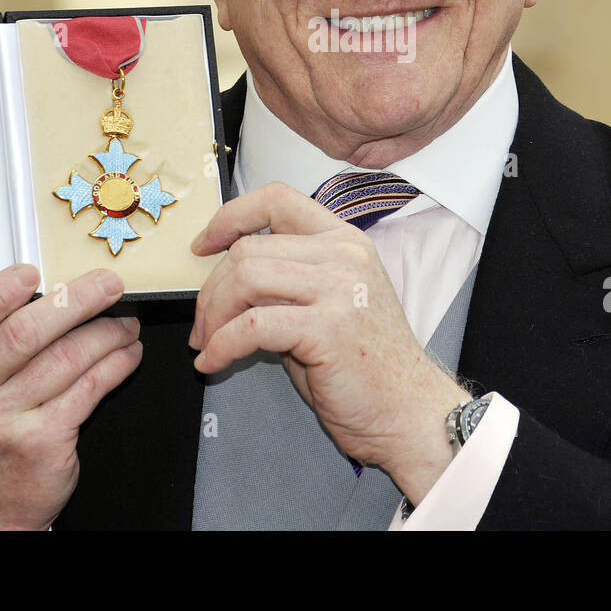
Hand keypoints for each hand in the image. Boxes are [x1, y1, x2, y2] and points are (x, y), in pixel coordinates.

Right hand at [0, 263, 142, 529]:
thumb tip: (58, 290)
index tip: (30, 273)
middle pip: (24, 333)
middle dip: (77, 299)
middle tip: (109, 284)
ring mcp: (5, 422)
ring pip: (68, 357)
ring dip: (108, 332)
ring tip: (125, 323)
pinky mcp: (44, 442)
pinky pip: (90, 387)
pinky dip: (117, 363)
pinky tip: (127, 353)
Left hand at [188, 182, 469, 503]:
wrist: (407, 411)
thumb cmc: (365, 367)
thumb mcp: (329, 304)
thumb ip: (287, 281)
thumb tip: (226, 280)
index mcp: (345, 241)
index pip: (277, 199)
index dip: (230, 217)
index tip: (203, 245)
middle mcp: (344, 255)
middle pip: (248, 247)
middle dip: (211, 289)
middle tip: (203, 324)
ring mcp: (339, 288)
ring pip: (245, 278)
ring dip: (212, 315)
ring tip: (207, 343)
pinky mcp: (328, 327)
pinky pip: (252, 325)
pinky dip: (222, 344)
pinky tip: (214, 361)